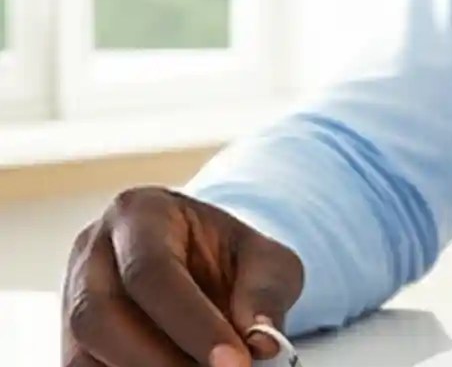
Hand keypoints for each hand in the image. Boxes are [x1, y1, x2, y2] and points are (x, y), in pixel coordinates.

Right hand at [62, 187, 303, 366]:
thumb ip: (266, 294)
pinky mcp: (72, 341)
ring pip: (81, 355)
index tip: (235, 361)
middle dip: (161, 361)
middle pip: (100, 317)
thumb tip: (263, 343)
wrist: (205, 264)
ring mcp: (73, 298)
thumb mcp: (266, 260)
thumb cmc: (230, 256)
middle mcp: (93, 252)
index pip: (152, 271)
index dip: (192, 324)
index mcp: (141, 214)